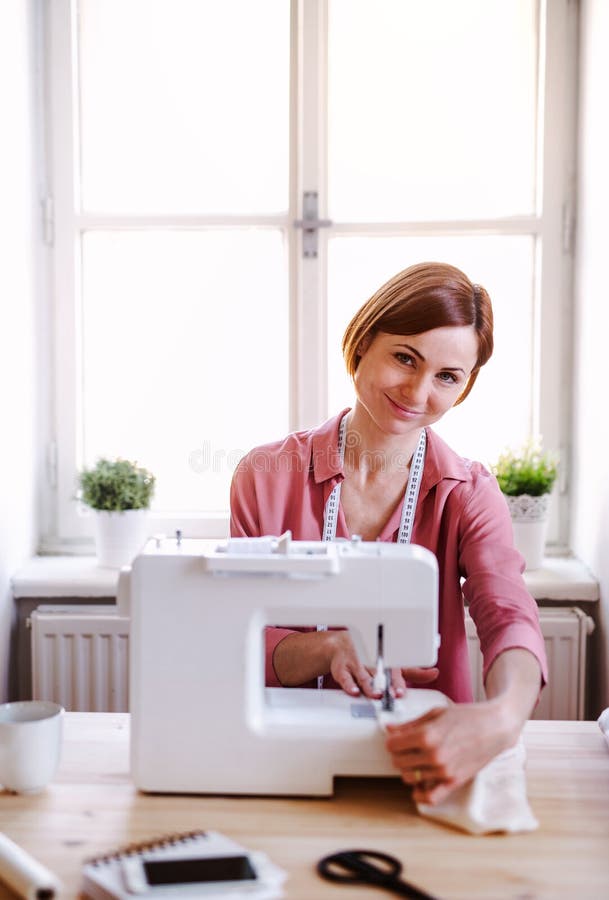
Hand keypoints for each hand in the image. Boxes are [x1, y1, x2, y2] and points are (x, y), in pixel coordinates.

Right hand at [328, 632, 439, 699]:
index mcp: (386, 662)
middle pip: (379, 674)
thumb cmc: (372, 658)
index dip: (397, 683)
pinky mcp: (342, 668)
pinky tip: (354, 691)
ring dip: (369, 686)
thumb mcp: (394, 665)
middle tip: (390, 695)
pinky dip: (349, 684)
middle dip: (385, 685)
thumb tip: (434, 673)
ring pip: (363, 676)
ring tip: (374, 694)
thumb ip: (414, 672)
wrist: (342, 645)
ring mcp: (356, 665)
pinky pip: (344, 677)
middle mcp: (372, 662)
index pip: (394, 672)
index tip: (400, 693)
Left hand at [384, 700, 516, 804]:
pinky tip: (419, 785)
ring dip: (408, 769)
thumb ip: (410, 723)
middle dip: (398, 753)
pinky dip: (420, 795)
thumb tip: (390, 729)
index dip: (392, 740)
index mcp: (427, 735)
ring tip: (416, 759)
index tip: (396, 738)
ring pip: (409, 778)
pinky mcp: (453, 782)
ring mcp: (444, 771)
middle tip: (405, 747)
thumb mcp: (436, 713)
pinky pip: (430, 798)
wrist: (494, 728)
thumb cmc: (467, 717)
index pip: (393, 745)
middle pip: (398, 762)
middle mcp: (434, 756)